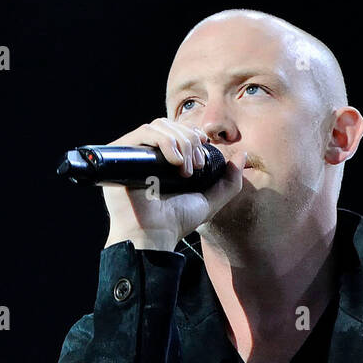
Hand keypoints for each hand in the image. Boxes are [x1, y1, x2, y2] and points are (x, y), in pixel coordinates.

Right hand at [101, 116, 246, 250]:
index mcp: (162, 160)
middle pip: (169, 126)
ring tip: (186, 170)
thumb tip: (242, 156)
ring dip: (180, 143)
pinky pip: (144, 132)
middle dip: (189, 140)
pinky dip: (164, 141)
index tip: (204, 148)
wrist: (154, 236)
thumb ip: (228, 182)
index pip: (177, 131)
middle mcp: (146, 155)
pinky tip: (175, 162)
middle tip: (197, 166)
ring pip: (158, 126)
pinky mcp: (120, 154)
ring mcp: (132, 154)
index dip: (193, 134)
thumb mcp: (209, 202)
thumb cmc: (176, 222)